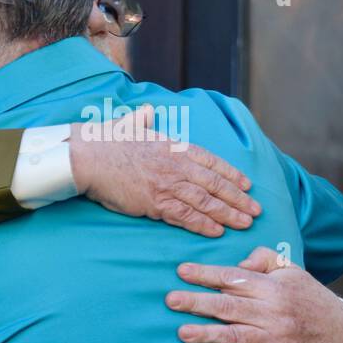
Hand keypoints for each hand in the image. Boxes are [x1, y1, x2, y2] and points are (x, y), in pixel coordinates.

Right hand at [70, 104, 260, 237]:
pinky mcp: (154, 203)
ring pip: (205, 202)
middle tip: (256, 210)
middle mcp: (175, 165)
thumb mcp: (130, 124)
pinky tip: (217, 231)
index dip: (232, 174)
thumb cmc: (106, 140)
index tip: (248, 185)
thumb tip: (147, 112)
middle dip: (239, 198)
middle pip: (215, 184)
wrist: (87, 156)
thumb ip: (144, 119)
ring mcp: (166, 184)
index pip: (211, 161)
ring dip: (228, 214)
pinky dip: (203, 224)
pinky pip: (185, 216)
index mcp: (174, 146)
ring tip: (245, 223)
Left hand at [167, 246, 342, 342]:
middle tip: (170, 300)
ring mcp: (274, 341)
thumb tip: (238, 264)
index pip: (234, 278)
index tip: (181, 271)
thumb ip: (264, 258)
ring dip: (207, 335)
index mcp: (273, 288)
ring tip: (182, 332)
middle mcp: (272, 313)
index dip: (206, 274)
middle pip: (228, 307)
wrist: (341, 337)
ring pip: (235, 337)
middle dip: (197, 302)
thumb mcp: (293, 271)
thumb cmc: (311, 300)